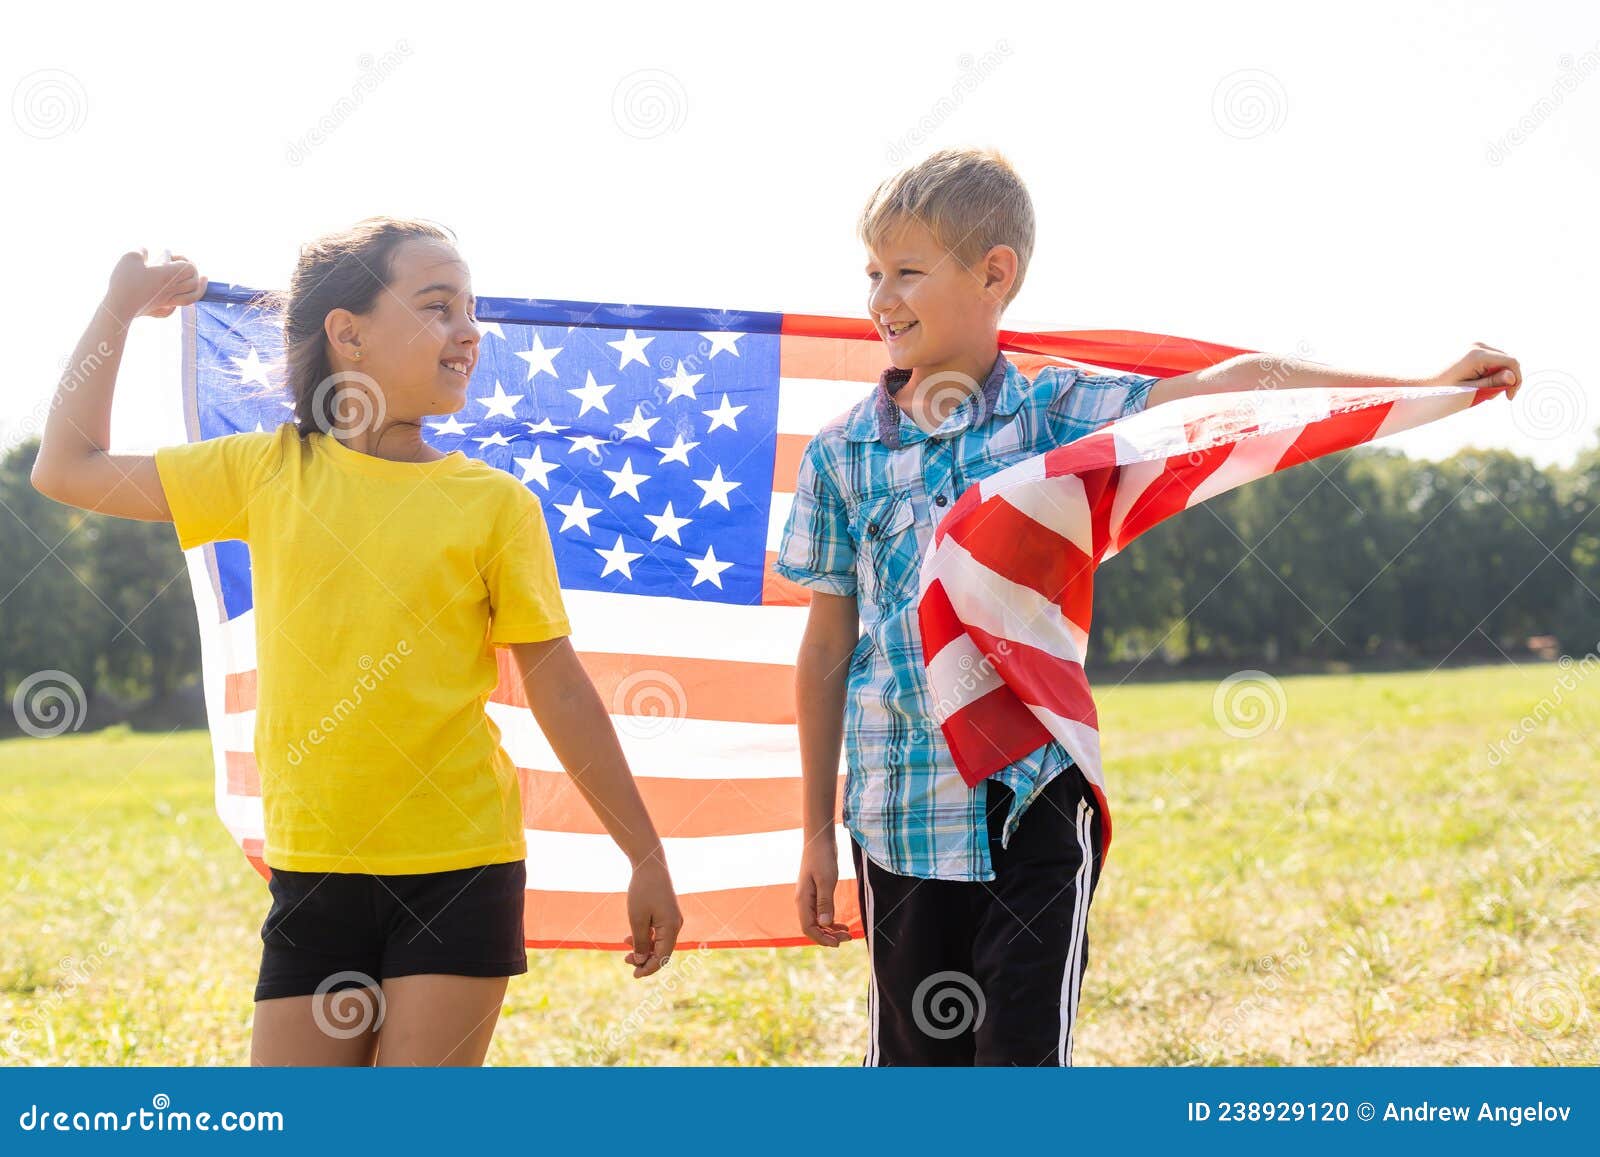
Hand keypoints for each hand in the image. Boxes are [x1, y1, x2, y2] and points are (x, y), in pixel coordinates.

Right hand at [104, 249, 207, 321]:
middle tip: (187, 267)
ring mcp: (168, 301)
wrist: (119, 307)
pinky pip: (176, 307)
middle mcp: (172, 289)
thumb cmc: (125, 281)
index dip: (185, 260)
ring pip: (192, 296)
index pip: (190, 267)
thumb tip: (145, 251)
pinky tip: (179, 297)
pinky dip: (182, 301)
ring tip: (201, 281)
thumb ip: (140, 251)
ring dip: (198, 288)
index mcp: (169, 274)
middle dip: (194, 272)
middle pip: (194, 281)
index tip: (171, 257)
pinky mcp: (160, 309)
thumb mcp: (130, 257)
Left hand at [623, 857, 681, 978]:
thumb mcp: (637, 919)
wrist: (650, 863)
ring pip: (659, 943)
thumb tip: (642, 961)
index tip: (634, 975)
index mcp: (671, 928)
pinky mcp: (666, 913)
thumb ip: (640, 942)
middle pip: (662, 952)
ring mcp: (672, 919)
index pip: (663, 957)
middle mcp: (675, 925)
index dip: (649, 969)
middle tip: (626, 961)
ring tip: (625, 950)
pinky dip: (645, 938)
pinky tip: (629, 938)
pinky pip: (658, 933)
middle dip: (645, 960)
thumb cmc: (643, 890)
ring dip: (644, 949)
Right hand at [796, 837, 850, 946]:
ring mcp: (809, 898)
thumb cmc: (822, 857)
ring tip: (847, 933)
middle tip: (848, 938)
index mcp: (803, 900)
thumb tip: (825, 923)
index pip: (808, 928)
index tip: (838, 943)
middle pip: (812, 927)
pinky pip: (821, 913)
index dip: (822, 938)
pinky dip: (831, 921)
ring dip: (831, 930)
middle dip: (828, 936)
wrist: (819, 839)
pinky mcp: (816, 893)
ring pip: (817, 922)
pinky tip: (842, 924)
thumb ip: (825, 902)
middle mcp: (803, 901)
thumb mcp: (826, 880)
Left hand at [1430, 341, 1521, 400]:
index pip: (1511, 362)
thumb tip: (1512, 377)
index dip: (1516, 380)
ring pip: (1500, 360)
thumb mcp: (1469, 390)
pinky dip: (1490, 371)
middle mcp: (1478, 345)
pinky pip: (1492, 359)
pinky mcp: (1473, 348)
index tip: (1509, 397)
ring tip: (1482, 390)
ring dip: (1498, 376)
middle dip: (1506, 379)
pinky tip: (1479, 382)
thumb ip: (1491, 384)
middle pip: (1507, 361)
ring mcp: (1475, 345)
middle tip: (1492, 395)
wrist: (1425, 382)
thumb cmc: (1444, 389)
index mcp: (1477, 354)